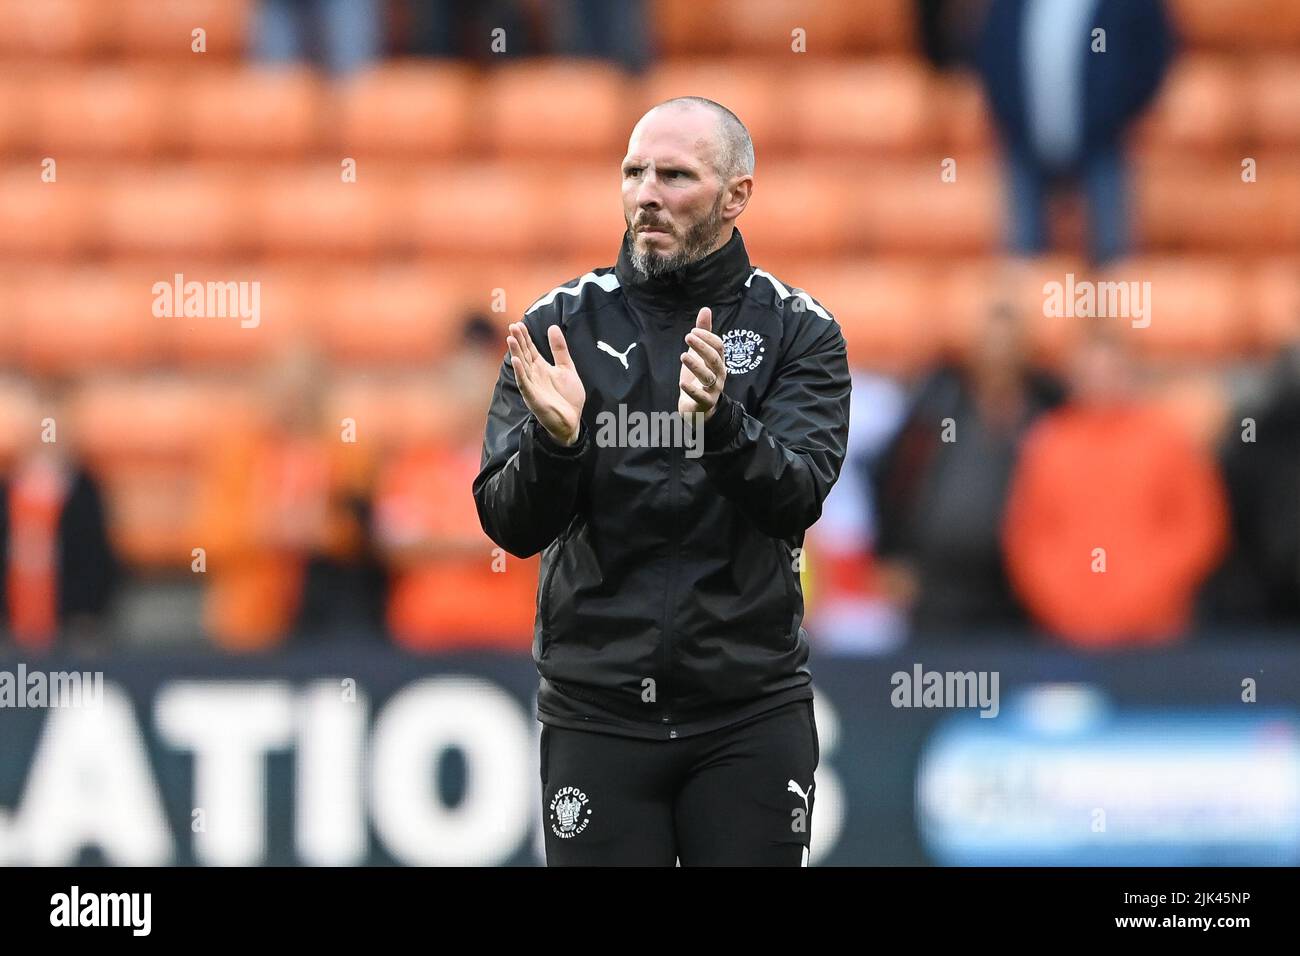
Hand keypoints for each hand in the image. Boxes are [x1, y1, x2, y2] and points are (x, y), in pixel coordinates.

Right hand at [507, 321, 584, 445]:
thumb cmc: (568, 396)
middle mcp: (534, 375)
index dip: (525, 337)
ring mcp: (532, 386)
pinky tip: (516, 361)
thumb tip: (553, 327)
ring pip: (522, 367)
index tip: (518, 324)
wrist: (572, 420)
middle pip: (524, 355)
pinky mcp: (533, 397)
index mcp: (541, 367)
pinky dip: (520, 372)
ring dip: (516, 353)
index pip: (530, 349)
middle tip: (512, 326)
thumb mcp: (566, 368)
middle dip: (518, 341)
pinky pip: (524, 383)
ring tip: (511, 339)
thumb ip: (559, 349)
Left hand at [678, 307, 725, 420]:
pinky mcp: (704, 403)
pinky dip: (692, 390)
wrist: (699, 408)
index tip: (693, 331)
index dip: (707, 337)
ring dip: (696, 365)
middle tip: (688, 337)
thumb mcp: (699, 354)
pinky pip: (701, 397)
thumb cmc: (699, 377)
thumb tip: (706, 309)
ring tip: (683, 355)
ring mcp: (713, 390)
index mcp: (718, 361)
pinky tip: (682, 383)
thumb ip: (704, 333)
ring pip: (708, 377)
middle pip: (715, 359)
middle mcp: (719, 374)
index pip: (719, 346)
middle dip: (702, 347)